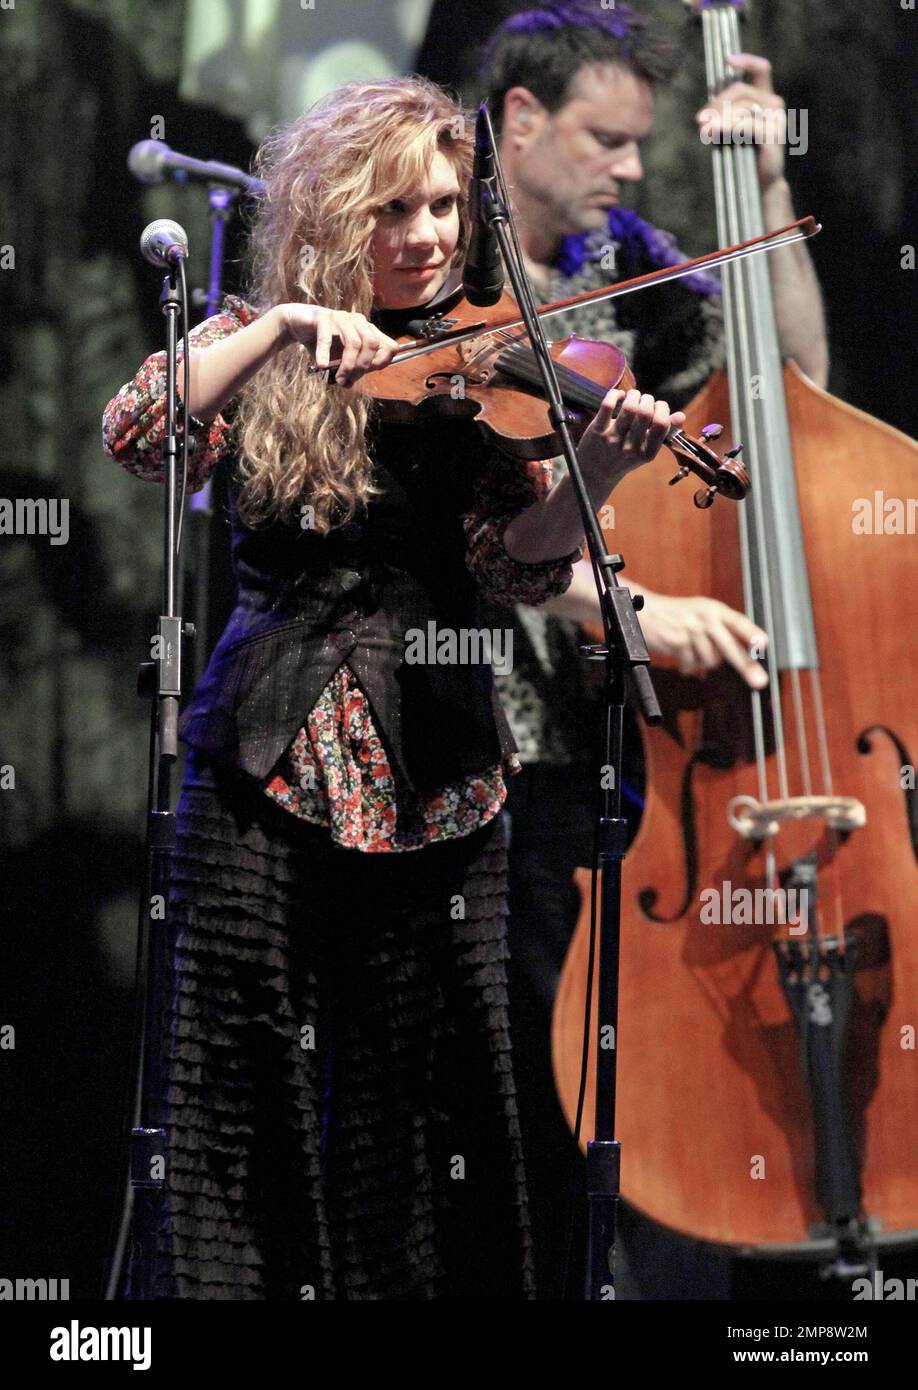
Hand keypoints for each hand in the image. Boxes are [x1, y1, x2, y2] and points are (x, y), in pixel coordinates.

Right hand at [278, 304, 398, 386]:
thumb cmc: (322, 341)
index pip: (390, 347)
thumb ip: (350, 368)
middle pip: (373, 344)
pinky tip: (322, 366)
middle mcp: (358, 321)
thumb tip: (350, 384)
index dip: (380, 364)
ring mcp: (341, 317)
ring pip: (354, 343)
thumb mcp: (340, 357)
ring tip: (338, 378)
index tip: (363, 375)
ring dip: (347, 366)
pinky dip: (325, 354)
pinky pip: (326, 338)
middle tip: (347, 380)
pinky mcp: (322, 317)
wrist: (298, 323)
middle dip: (362, 367)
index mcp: (367, 329)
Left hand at [577, 386, 684, 479]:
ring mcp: (613, 439)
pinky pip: (607, 405)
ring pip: (628, 407)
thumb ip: (663, 432)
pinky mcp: (597, 431)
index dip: (662, 408)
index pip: (661, 424)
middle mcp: (630, 448)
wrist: (597, 473)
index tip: (657, 407)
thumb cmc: (626, 456)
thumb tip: (681, 415)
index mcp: (647, 453)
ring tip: (633, 395)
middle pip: (645, 412)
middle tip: (644, 400)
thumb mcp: (646, 450)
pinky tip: (619, 396)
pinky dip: (615, 394)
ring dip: (634, 394)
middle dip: (647, 399)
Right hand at [637, 591, 768, 688]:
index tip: (763, 643)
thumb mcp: (702, 612)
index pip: (738, 621)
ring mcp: (690, 630)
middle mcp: (704, 618)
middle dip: (745, 666)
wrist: (645, 612)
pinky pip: (693, 665)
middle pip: (729, 646)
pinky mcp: (677, 643)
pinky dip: (690, 667)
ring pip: (711, 661)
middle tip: (759, 682)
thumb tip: (745, 654)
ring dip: (705, 662)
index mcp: (714, 608)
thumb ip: (723, 629)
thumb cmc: (678, 615)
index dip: (751, 633)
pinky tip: (684, 657)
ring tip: (695, 651)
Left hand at [694, 52, 787, 192]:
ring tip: (703, 130)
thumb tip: (705, 112)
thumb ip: (726, 113)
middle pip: (740, 90)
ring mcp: (775, 119)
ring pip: (740, 108)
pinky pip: (745, 125)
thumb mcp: (733, 129)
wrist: (760, 183)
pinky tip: (712, 133)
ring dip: (717, 118)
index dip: (746, 61)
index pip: (761, 69)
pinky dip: (726, 127)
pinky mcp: (772, 135)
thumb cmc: (744, 154)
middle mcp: (774, 104)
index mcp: (766, 98)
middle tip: (700, 119)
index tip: (727, 59)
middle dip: (717, 103)